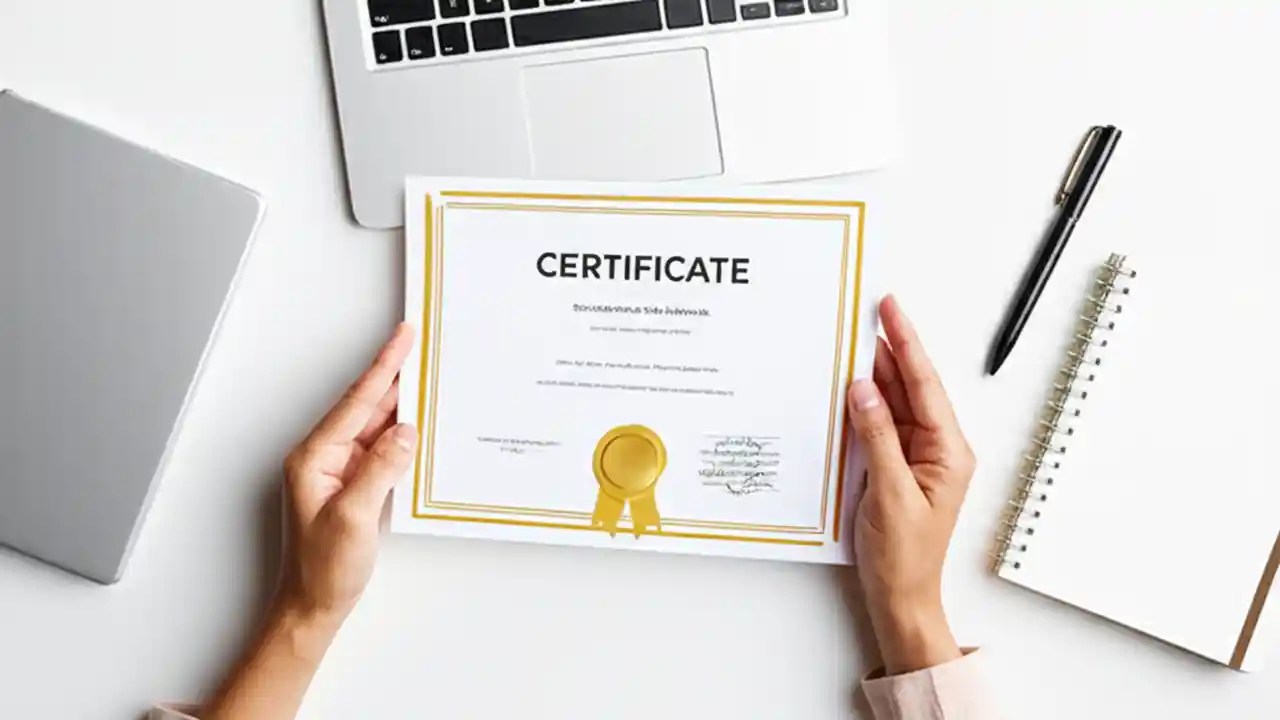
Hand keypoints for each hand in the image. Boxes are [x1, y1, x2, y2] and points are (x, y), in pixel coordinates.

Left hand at [205, 325, 418, 719]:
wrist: (311, 606)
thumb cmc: (322, 570)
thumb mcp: (353, 517)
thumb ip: (380, 469)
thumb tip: (405, 432)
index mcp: (315, 456)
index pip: (357, 401)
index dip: (383, 367)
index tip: (402, 337)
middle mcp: (323, 457)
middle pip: (366, 407)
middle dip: (395, 376)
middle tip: (421, 345)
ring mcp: (337, 471)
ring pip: (375, 427)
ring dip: (401, 405)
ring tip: (427, 378)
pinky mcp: (351, 485)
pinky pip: (379, 450)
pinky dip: (400, 436)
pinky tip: (417, 427)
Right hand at [846, 296, 975, 673]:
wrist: (901, 598)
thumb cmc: (904, 557)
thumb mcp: (889, 494)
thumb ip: (876, 438)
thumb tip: (863, 391)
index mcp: (948, 452)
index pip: (924, 385)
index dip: (906, 342)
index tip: (891, 309)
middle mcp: (936, 449)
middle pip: (910, 387)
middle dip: (890, 349)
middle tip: (867, 313)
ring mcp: (915, 458)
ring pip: (893, 403)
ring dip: (874, 374)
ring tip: (854, 340)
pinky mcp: (896, 468)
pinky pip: (880, 426)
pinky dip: (864, 405)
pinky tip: (850, 387)